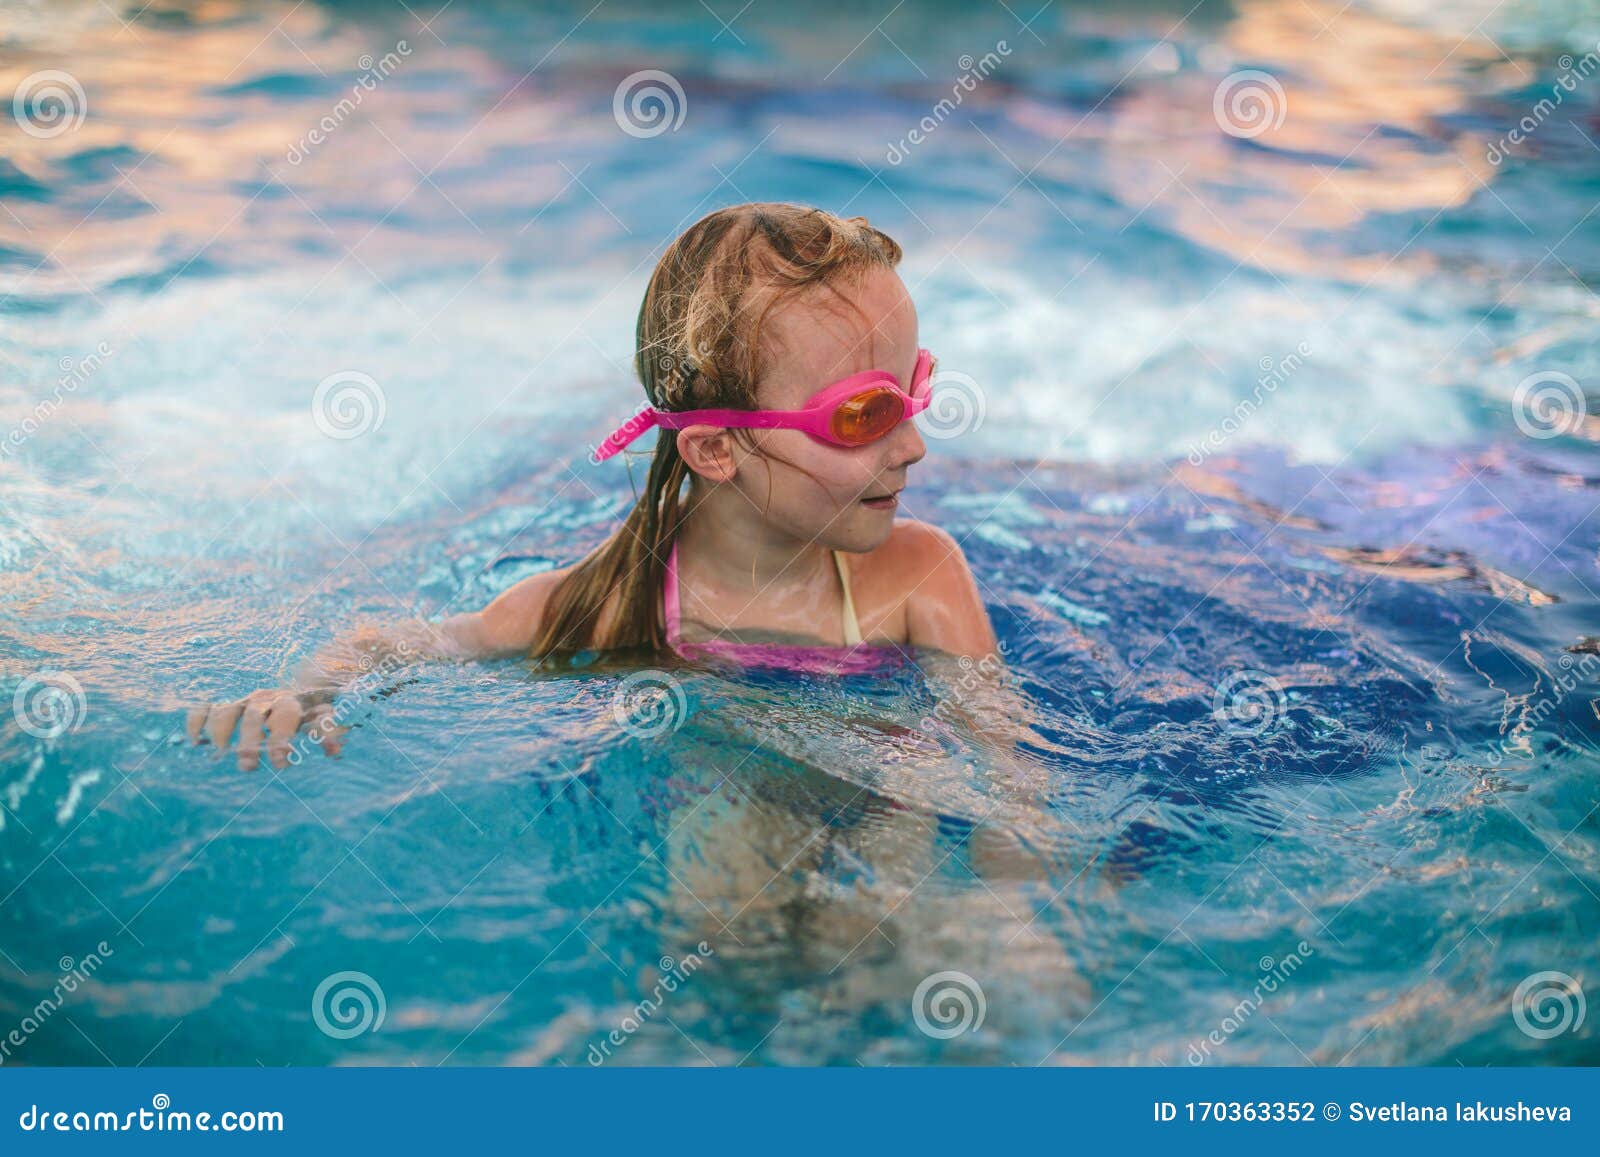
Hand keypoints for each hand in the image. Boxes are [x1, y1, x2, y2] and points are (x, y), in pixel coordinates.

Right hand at [187, 688, 345, 770]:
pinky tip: (195, 741)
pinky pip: (204, 707)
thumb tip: (335, 750)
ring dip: (221, 731)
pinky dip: (196, 721)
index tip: (281, 764)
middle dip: (249, 741)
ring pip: (228, 710)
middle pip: (254, 716)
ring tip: (220, 753)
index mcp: (291, 702)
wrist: (301, 685)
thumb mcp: (322, 718)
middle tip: (247, 767)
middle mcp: (265, 699)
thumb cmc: (310, 712)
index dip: (281, 739)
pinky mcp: (225, 703)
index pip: (285, 717)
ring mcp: (243, 700)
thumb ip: (326, 732)